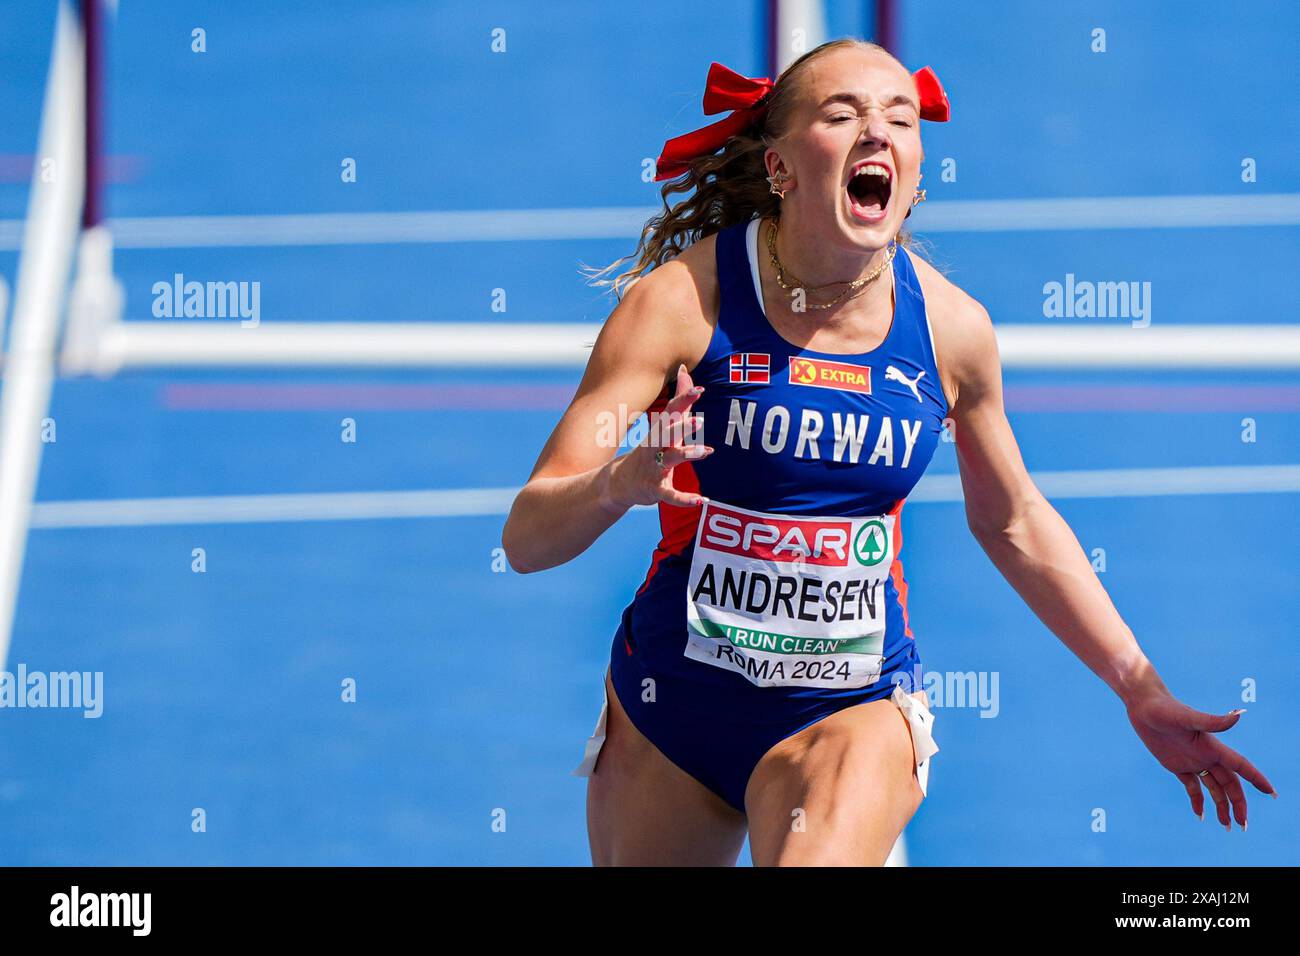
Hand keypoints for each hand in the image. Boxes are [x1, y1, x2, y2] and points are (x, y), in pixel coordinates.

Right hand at [605, 363, 712, 509]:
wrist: (619, 483)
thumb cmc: (650, 451)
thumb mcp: (663, 427)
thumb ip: (678, 403)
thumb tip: (686, 370)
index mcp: (659, 432)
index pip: (672, 412)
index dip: (684, 401)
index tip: (699, 389)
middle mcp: (655, 447)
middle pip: (667, 433)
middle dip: (682, 427)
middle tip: (699, 420)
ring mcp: (654, 468)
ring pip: (670, 460)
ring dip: (686, 455)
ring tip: (706, 452)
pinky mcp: (655, 490)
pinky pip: (671, 495)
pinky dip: (685, 499)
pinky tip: (701, 500)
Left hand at [1125, 690, 1275, 829]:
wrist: (1144, 705)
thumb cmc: (1166, 708)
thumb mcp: (1187, 717)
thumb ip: (1213, 720)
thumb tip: (1239, 714)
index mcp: (1213, 747)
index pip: (1241, 766)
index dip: (1256, 778)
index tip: (1272, 793)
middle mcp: (1206, 755)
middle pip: (1230, 784)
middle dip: (1238, 804)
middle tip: (1243, 825)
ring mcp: (1192, 761)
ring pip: (1214, 788)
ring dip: (1222, 806)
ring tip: (1227, 826)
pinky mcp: (1176, 765)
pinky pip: (1191, 786)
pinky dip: (1197, 800)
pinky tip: (1200, 814)